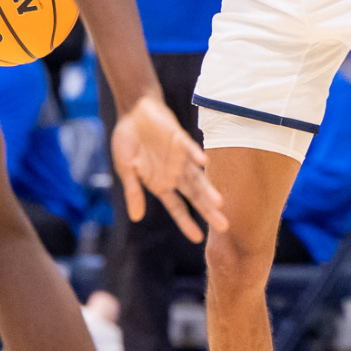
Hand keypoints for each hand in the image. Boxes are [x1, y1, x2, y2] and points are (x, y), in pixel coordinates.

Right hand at [111, 93, 222, 241]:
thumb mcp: (126, 169)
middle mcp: (174, 174)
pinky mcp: (180, 139)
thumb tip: (136, 217)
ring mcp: (180, 158)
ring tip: (218, 203)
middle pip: (194, 196)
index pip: (177, 207)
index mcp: (161, 184)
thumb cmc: (128, 142)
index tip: (198, 238)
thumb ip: (133, 192)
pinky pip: (189, 148)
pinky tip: (203, 163)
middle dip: (208, 211)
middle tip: (224, 226)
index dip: (186, 222)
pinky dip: (195, 155)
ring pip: (197, 176)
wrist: (133, 111)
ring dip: (207, 189)